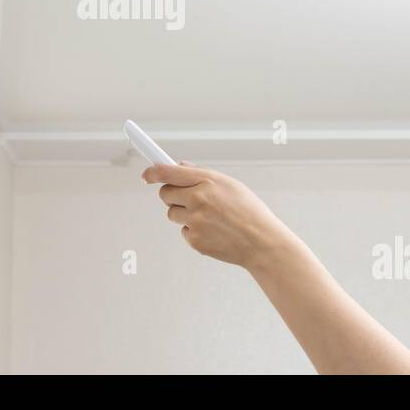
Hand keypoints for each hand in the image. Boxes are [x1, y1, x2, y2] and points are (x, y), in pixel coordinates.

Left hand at [142, 162, 296, 269]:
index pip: (167, 172)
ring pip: (172, 213)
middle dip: (172, 194)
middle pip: (165, 194)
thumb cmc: (249, 211)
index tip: (146, 174)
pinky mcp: (195, 240)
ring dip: (183, 213)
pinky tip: (213, 231)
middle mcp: (198, 199)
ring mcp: (195, 221)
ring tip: (208, 217)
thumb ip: (201, 174)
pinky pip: (184, 231)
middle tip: (186, 198)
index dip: (152, 172)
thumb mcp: (230, 184)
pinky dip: (193, 230)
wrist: (262, 242)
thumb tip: (178, 166)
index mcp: (207, 181)